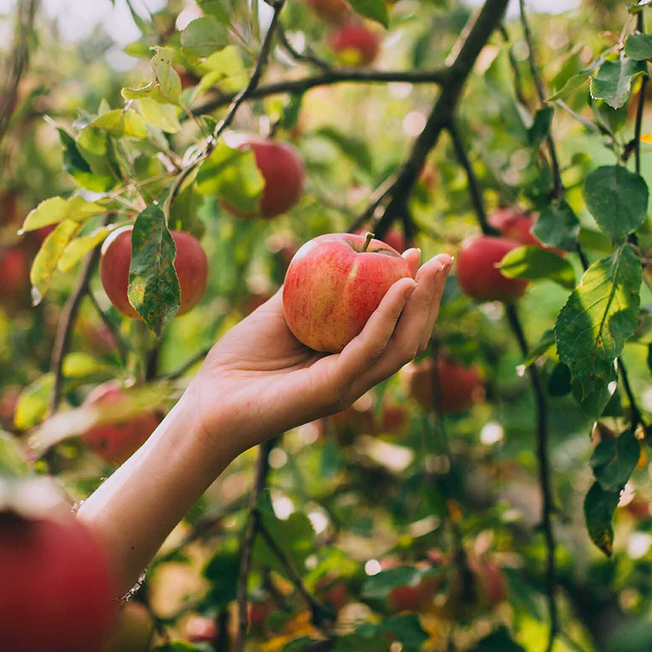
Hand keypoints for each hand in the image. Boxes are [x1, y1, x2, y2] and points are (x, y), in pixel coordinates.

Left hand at [186, 249, 451, 451]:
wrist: (208, 403)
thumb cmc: (240, 361)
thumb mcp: (278, 313)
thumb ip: (307, 288)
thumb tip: (333, 248)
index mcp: (349, 360)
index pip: (396, 327)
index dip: (414, 293)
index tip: (419, 254)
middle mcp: (356, 375)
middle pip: (409, 336)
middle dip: (431, 297)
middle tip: (442, 260)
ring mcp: (348, 385)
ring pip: (400, 345)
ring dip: (420, 305)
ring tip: (430, 270)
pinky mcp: (332, 390)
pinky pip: (367, 349)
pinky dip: (387, 318)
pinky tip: (398, 289)